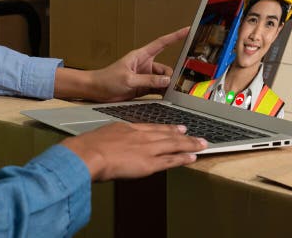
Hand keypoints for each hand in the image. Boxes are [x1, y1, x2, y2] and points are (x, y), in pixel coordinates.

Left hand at [54, 27, 188, 102]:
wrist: (96, 90)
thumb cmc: (107, 79)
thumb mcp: (128, 79)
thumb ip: (148, 80)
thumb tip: (167, 80)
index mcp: (141, 56)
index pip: (162, 43)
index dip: (175, 36)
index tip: (187, 30)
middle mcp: (145, 64)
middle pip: (165, 68)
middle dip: (171, 76)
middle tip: (173, 86)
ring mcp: (144, 76)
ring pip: (163, 79)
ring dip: (167, 86)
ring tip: (170, 93)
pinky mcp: (143, 87)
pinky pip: (157, 88)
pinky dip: (162, 92)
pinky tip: (167, 97)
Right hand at [61, 122, 206, 181]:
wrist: (89, 153)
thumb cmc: (89, 146)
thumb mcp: (100, 136)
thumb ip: (110, 139)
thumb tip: (110, 145)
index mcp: (128, 128)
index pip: (152, 128)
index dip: (166, 128)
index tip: (176, 128)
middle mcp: (140, 136)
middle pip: (166, 135)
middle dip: (182, 136)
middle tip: (195, 135)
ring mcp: (146, 149)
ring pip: (173, 145)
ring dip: (189, 145)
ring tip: (201, 144)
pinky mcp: (149, 163)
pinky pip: (170, 160)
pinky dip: (183, 158)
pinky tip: (192, 157)